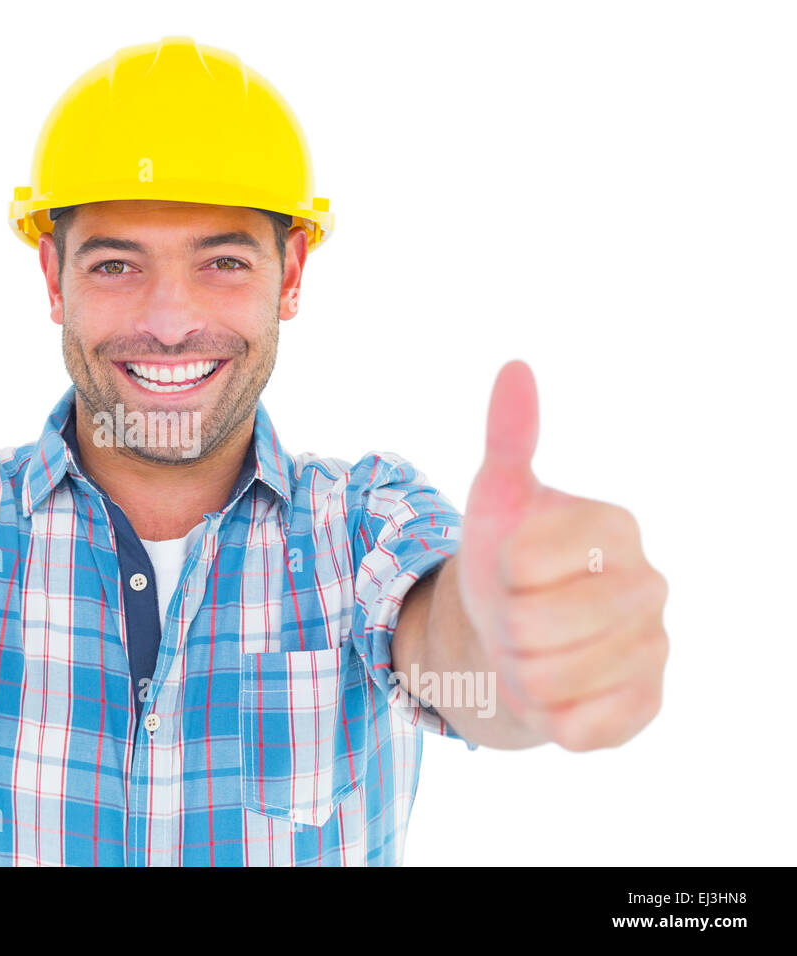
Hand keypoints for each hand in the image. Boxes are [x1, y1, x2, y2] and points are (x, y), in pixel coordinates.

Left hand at [457, 361, 669, 750]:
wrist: (513, 638)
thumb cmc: (505, 563)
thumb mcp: (494, 500)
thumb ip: (508, 438)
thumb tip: (515, 368)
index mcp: (615, 526)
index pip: (524, 560)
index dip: (497, 572)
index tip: (511, 568)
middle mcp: (649, 584)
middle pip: (533, 626)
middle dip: (503, 628)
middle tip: (515, 619)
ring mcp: (654, 647)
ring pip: (547, 680)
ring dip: (518, 673)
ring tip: (531, 653)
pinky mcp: (647, 705)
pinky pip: (578, 728)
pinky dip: (546, 717)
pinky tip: (557, 691)